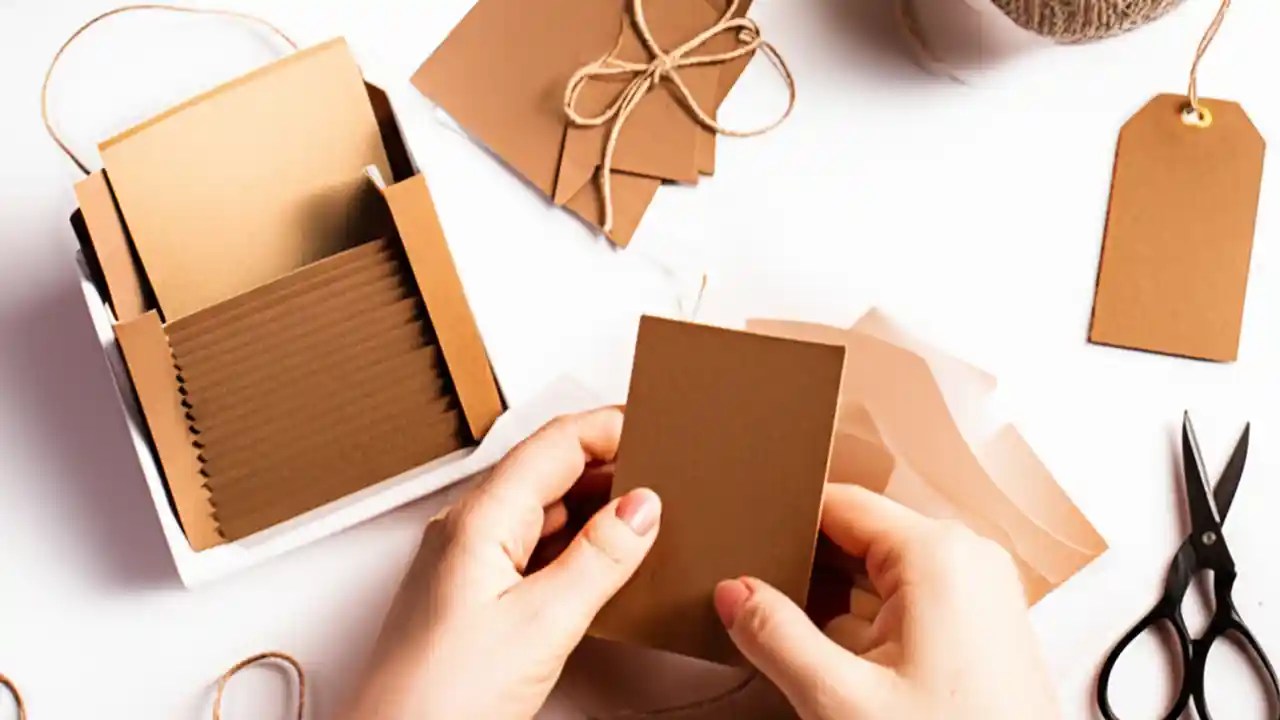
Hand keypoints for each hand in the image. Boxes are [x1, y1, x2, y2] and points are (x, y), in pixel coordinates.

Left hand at [341, 408, 661, 718]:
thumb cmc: (440, 697)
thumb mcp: (542, 623)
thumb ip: (599, 559)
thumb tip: (641, 507)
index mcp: (480, 518)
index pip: (555, 442)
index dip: (609, 426)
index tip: (659, 428)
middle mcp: (468, 528)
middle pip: (548, 468)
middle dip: (608, 462)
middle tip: (665, 472)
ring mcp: (468, 560)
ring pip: (542, 508)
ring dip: (594, 504)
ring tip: (646, 516)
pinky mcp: (473, 594)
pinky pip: (531, 546)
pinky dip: (573, 542)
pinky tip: (603, 562)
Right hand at [713, 484, 1057, 719]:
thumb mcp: (841, 701)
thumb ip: (776, 637)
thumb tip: (735, 593)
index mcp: (937, 554)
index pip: (839, 504)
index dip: (785, 522)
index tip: (743, 545)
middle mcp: (968, 560)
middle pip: (860, 537)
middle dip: (808, 569)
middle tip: (757, 600)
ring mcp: (980, 595)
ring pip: (881, 576)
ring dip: (837, 605)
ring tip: (794, 635)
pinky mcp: (981, 630)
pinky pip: (909, 606)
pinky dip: (870, 628)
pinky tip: (838, 662)